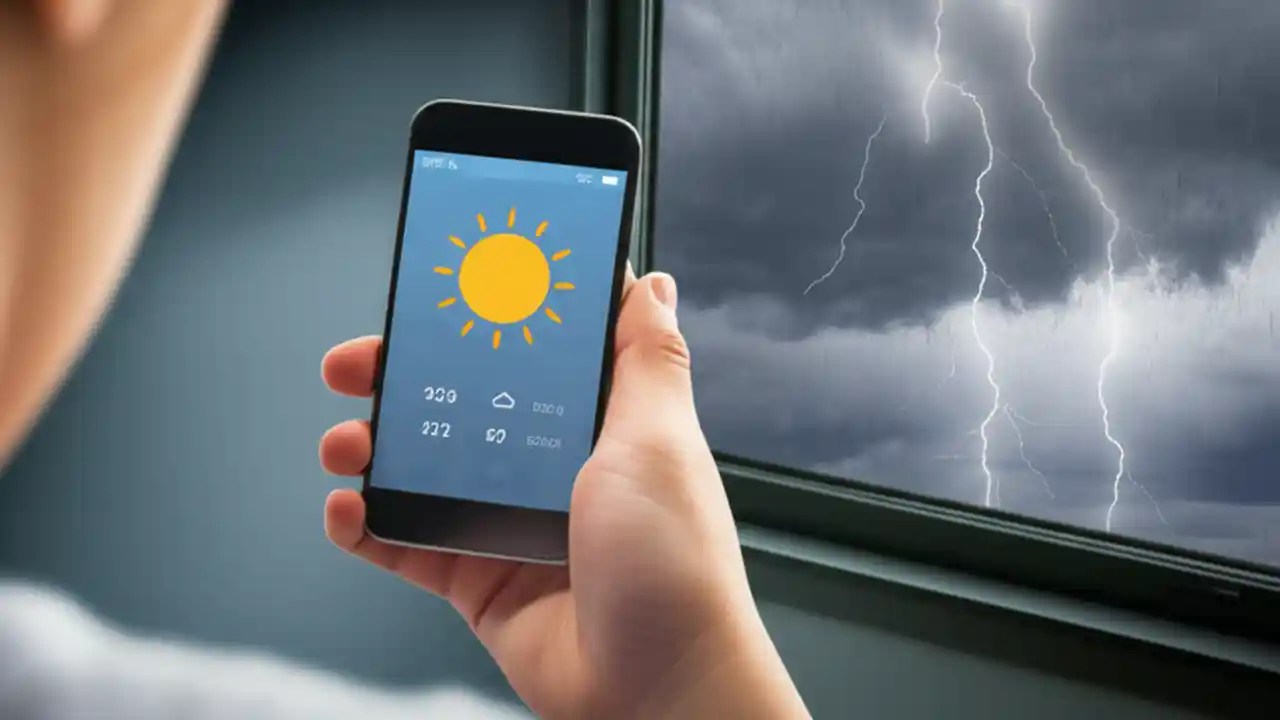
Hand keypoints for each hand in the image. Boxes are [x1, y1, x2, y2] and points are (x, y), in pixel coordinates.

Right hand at [318, 271, 807, 718]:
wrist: (653, 687)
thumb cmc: (673, 563)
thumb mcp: (659, 441)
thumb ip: (647, 360)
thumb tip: (650, 284)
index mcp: (600, 423)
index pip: (531, 353)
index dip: (482, 321)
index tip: (435, 295)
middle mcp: (552, 466)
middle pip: (461, 403)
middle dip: (401, 379)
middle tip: (354, 364)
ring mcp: (510, 521)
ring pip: (425, 470)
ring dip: (373, 450)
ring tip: (345, 445)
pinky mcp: (480, 578)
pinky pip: (409, 544)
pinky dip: (368, 526)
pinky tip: (345, 509)